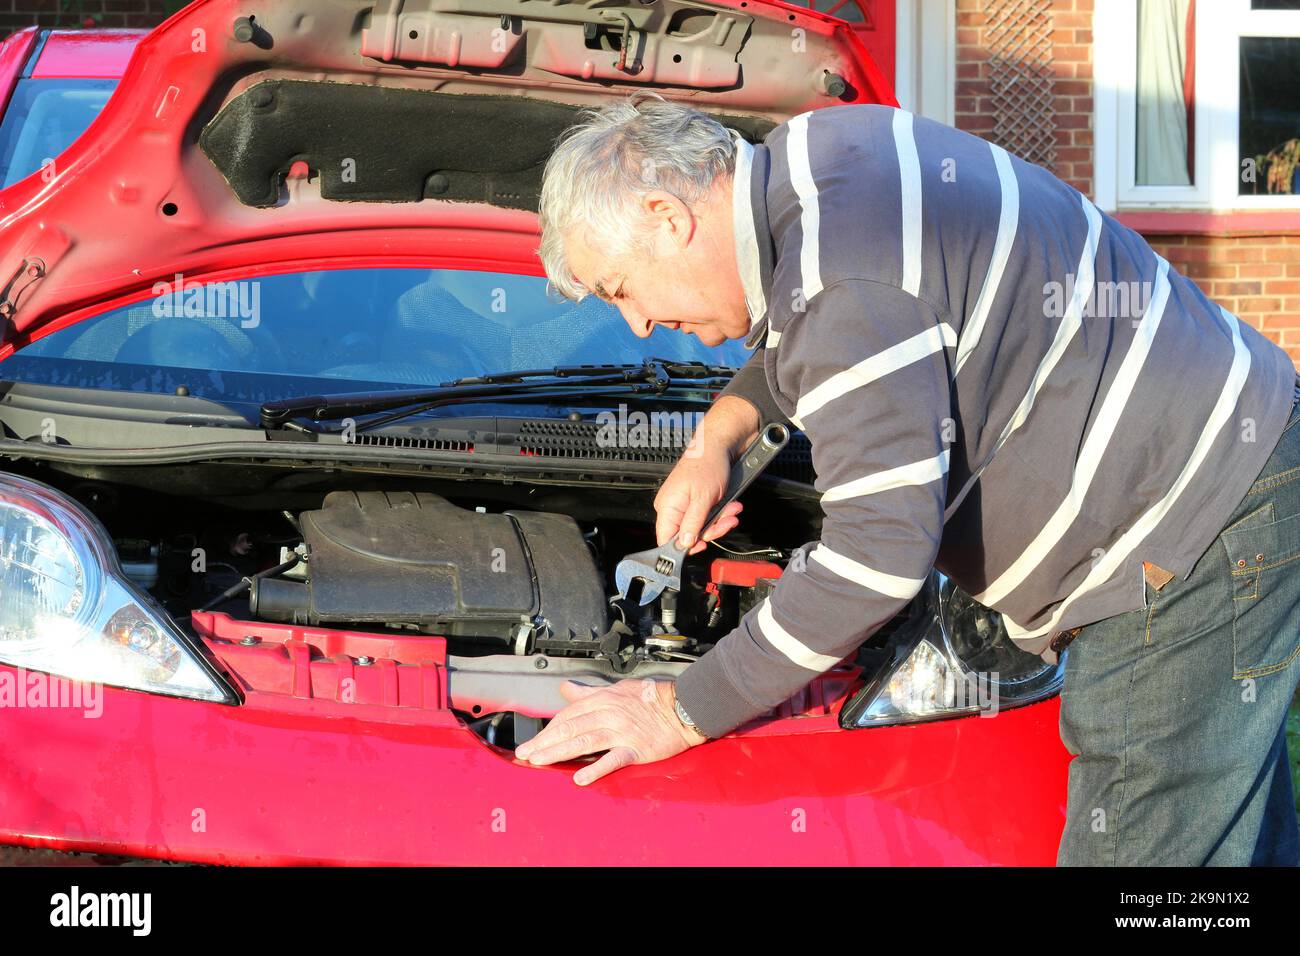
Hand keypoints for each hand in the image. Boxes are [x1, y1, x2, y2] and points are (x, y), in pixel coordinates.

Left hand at [514, 679, 707, 784]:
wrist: (683, 707)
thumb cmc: (652, 698)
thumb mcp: (618, 688)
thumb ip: (589, 692)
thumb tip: (566, 688)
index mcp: (603, 700)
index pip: (568, 715)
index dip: (548, 729)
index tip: (533, 741)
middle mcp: (609, 714)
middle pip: (570, 728)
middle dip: (544, 742)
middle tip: (525, 754)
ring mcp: (622, 732)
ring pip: (584, 742)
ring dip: (559, 752)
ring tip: (539, 762)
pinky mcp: (636, 749)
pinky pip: (613, 760)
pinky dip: (596, 769)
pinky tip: (580, 779)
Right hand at [654, 439, 740, 554]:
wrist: (717, 446)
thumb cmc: (707, 465)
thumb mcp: (702, 499)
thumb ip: (693, 523)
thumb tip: (685, 544)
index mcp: (667, 507)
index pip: (666, 539)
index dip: (684, 547)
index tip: (702, 545)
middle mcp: (672, 508)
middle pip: (688, 535)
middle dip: (712, 529)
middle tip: (727, 522)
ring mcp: (684, 505)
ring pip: (701, 527)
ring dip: (720, 521)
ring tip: (733, 510)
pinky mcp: (695, 502)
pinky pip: (706, 517)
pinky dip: (720, 514)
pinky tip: (731, 507)